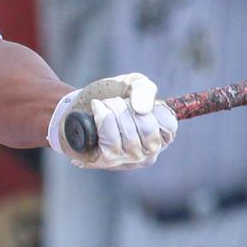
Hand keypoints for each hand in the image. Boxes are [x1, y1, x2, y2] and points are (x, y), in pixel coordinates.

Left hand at [47, 73, 176, 169]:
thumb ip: (145, 89)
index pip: (168, 125)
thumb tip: (143, 109)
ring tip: (104, 105)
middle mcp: (149, 153)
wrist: (78, 105)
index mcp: (161, 135)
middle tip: (114, 101)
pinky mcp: (108, 161)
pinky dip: (103, 120)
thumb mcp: (132, 84)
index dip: (151, 107)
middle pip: (148, 129)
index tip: (134, 100)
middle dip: (128, 108)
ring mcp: (129, 160)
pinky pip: (112, 142)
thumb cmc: (111, 96)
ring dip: (114, 112)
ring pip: (129, 137)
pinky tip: (97, 109)